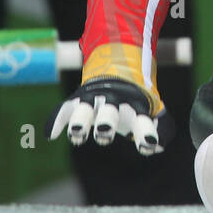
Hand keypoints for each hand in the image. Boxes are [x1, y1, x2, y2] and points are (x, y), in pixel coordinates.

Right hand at [47, 78, 174, 155]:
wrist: (115, 66)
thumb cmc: (136, 98)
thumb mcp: (153, 109)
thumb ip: (161, 128)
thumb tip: (159, 146)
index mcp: (135, 108)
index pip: (142, 122)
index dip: (145, 134)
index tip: (149, 145)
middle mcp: (114, 103)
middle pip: (109, 113)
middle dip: (106, 123)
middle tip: (104, 132)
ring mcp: (94, 101)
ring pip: (84, 111)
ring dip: (80, 122)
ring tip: (77, 134)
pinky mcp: (76, 101)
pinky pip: (63, 110)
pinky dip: (56, 121)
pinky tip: (50, 134)